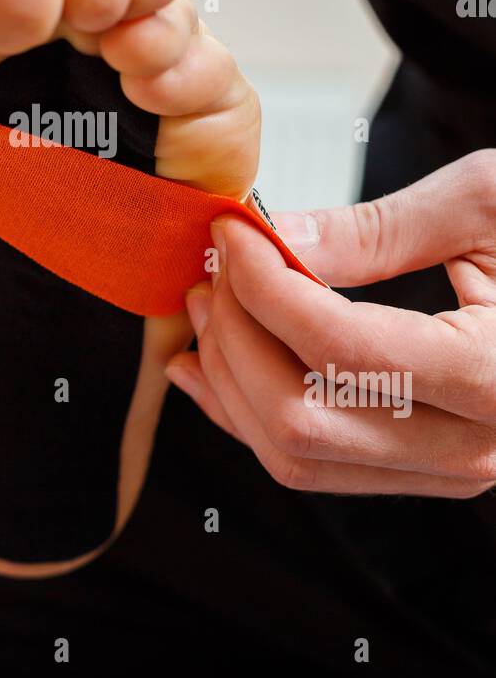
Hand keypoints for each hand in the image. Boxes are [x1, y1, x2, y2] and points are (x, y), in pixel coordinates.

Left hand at [166, 150, 495, 497]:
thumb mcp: (491, 207)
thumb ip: (379, 230)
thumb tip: (278, 239)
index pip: (340, 348)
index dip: (264, 286)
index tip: (231, 233)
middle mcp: (476, 447)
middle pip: (302, 418)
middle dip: (235, 336)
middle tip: (212, 267)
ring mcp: (452, 470)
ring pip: (298, 457)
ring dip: (231, 381)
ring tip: (210, 306)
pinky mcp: (429, 470)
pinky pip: (316, 466)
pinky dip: (251, 416)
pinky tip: (218, 365)